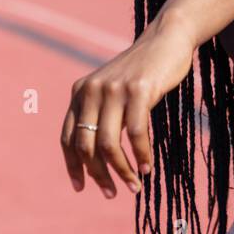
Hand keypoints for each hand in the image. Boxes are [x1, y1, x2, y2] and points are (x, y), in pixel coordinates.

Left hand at [59, 13, 195, 198]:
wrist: (166, 40)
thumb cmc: (142, 72)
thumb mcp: (112, 90)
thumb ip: (100, 114)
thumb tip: (96, 160)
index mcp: (80, 91)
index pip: (67, 138)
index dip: (73, 166)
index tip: (82, 188)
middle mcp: (91, 90)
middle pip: (86, 145)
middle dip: (98, 175)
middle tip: (112, 193)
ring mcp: (114, 89)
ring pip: (109, 144)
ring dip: (121, 171)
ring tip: (134, 186)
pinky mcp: (139, 90)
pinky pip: (136, 133)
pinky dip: (141, 155)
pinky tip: (147, 167)